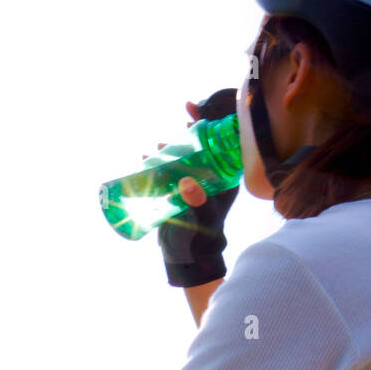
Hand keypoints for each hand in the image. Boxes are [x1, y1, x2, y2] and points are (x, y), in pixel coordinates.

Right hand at [156, 89, 239, 287]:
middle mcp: (211, 179)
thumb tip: (187, 182)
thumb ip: (198, 202)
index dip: (214, 126)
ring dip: (172, 148)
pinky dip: (159, 162)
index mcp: (224, 180)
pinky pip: (170, 171)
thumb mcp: (201, 219)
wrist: (187, 257)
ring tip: (158, 146)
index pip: (222, 146)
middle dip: (191, 133)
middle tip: (184, 119)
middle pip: (203, 147)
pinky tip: (146, 157)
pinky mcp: (178, 191)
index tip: (199, 113)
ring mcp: (194, 184)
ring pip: (185, 158)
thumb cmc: (200, 239)